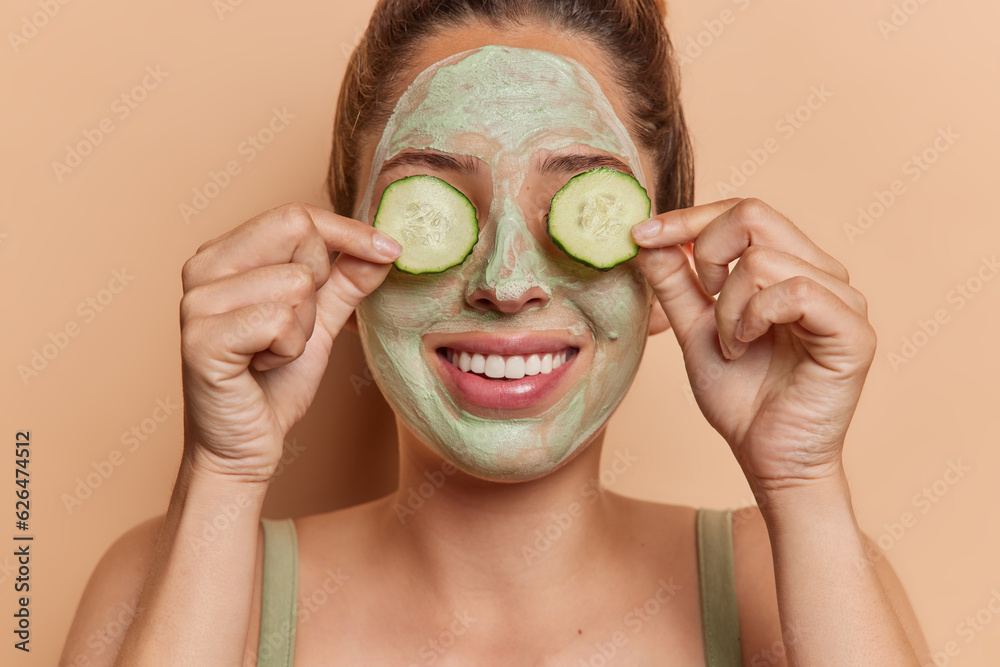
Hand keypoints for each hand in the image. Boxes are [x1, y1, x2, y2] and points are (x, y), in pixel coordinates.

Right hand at [179, 203, 400, 481]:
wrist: (243, 447)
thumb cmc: (273, 385)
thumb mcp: (319, 322)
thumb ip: (346, 281)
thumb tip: (384, 247)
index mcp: (224, 254)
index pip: (296, 214)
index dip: (349, 232)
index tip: (390, 250)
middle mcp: (202, 267)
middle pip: (298, 233)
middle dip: (318, 286)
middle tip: (293, 328)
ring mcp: (197, 301)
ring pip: (297, 283)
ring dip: (303, 329)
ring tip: (273, 353)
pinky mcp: (202, 338)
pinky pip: (281, 321)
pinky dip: (288, 351)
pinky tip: (262, 366)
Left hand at [631, 198, 875, 491]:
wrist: (767, 457)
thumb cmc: (740, 397)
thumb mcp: (694, 329)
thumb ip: (675, 282)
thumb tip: (647, 237)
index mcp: (791, 265)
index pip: (742, 210)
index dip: (687, 217)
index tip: (640, 236)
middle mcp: (823, 272)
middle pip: (753, 214)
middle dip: (704, 255)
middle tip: (702, 302)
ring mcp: (844, 299)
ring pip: (761, 259)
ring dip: (726, 307)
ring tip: (732, 344)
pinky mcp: (854, 330)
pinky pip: (795, 291)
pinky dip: (754, 318)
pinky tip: (747, 347)